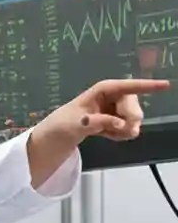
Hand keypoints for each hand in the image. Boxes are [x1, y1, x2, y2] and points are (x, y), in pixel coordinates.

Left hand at [39, 78, 170, 142]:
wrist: (56, 137)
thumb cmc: (62, 125)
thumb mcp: (76, 124)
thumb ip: (98, 122)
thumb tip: (120, 123)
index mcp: (101, 90)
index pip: (126, 86)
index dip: (146, 86)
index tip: (165, 85)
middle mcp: (112, 98)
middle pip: (133, 106)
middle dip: (132, 119)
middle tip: (124, 131)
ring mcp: (115, 110)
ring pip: (133, 119)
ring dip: (126, 130)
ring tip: (109, 135)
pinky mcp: (116, 121)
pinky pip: (128, 128)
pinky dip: (121, 135)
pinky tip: (108, 136)